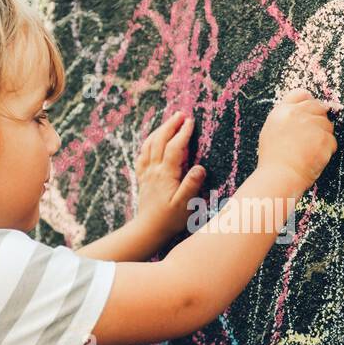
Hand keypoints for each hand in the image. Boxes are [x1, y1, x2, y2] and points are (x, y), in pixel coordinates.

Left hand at [133, 110, 205, 242]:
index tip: (191, 121)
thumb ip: (192, 185)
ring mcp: (146, 173)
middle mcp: (154, 170)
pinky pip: (142, 155)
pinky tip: (152, 141)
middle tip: (181, 114)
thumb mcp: (185, 205)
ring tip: (169, 122)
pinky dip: (147, 143)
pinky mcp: (142, 178)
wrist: (147, 230)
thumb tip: (200, 168)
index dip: (183, 133)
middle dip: (170, 125)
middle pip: (160, 140)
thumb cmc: (169, 220)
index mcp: (165, 174)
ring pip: (149, 145)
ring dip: (159, 131)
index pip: (175, 147)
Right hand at [257, 89, 336, 189]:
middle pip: (319, 107)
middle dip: (318, 120)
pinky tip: (314, 158)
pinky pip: (332, 141)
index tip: (312, 110)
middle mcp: (297, 114)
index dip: (309, 102)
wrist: (279, 177)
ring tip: (309, 151)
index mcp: (282, 111)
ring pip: (327, 125)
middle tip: (312, 137)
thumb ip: (286, 118)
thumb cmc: (273, 160)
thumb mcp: (271, 131)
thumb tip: (303, 111)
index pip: (301, 94)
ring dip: (323, 136)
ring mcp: (312, 125)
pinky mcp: (324, 139)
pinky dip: (326, 150)